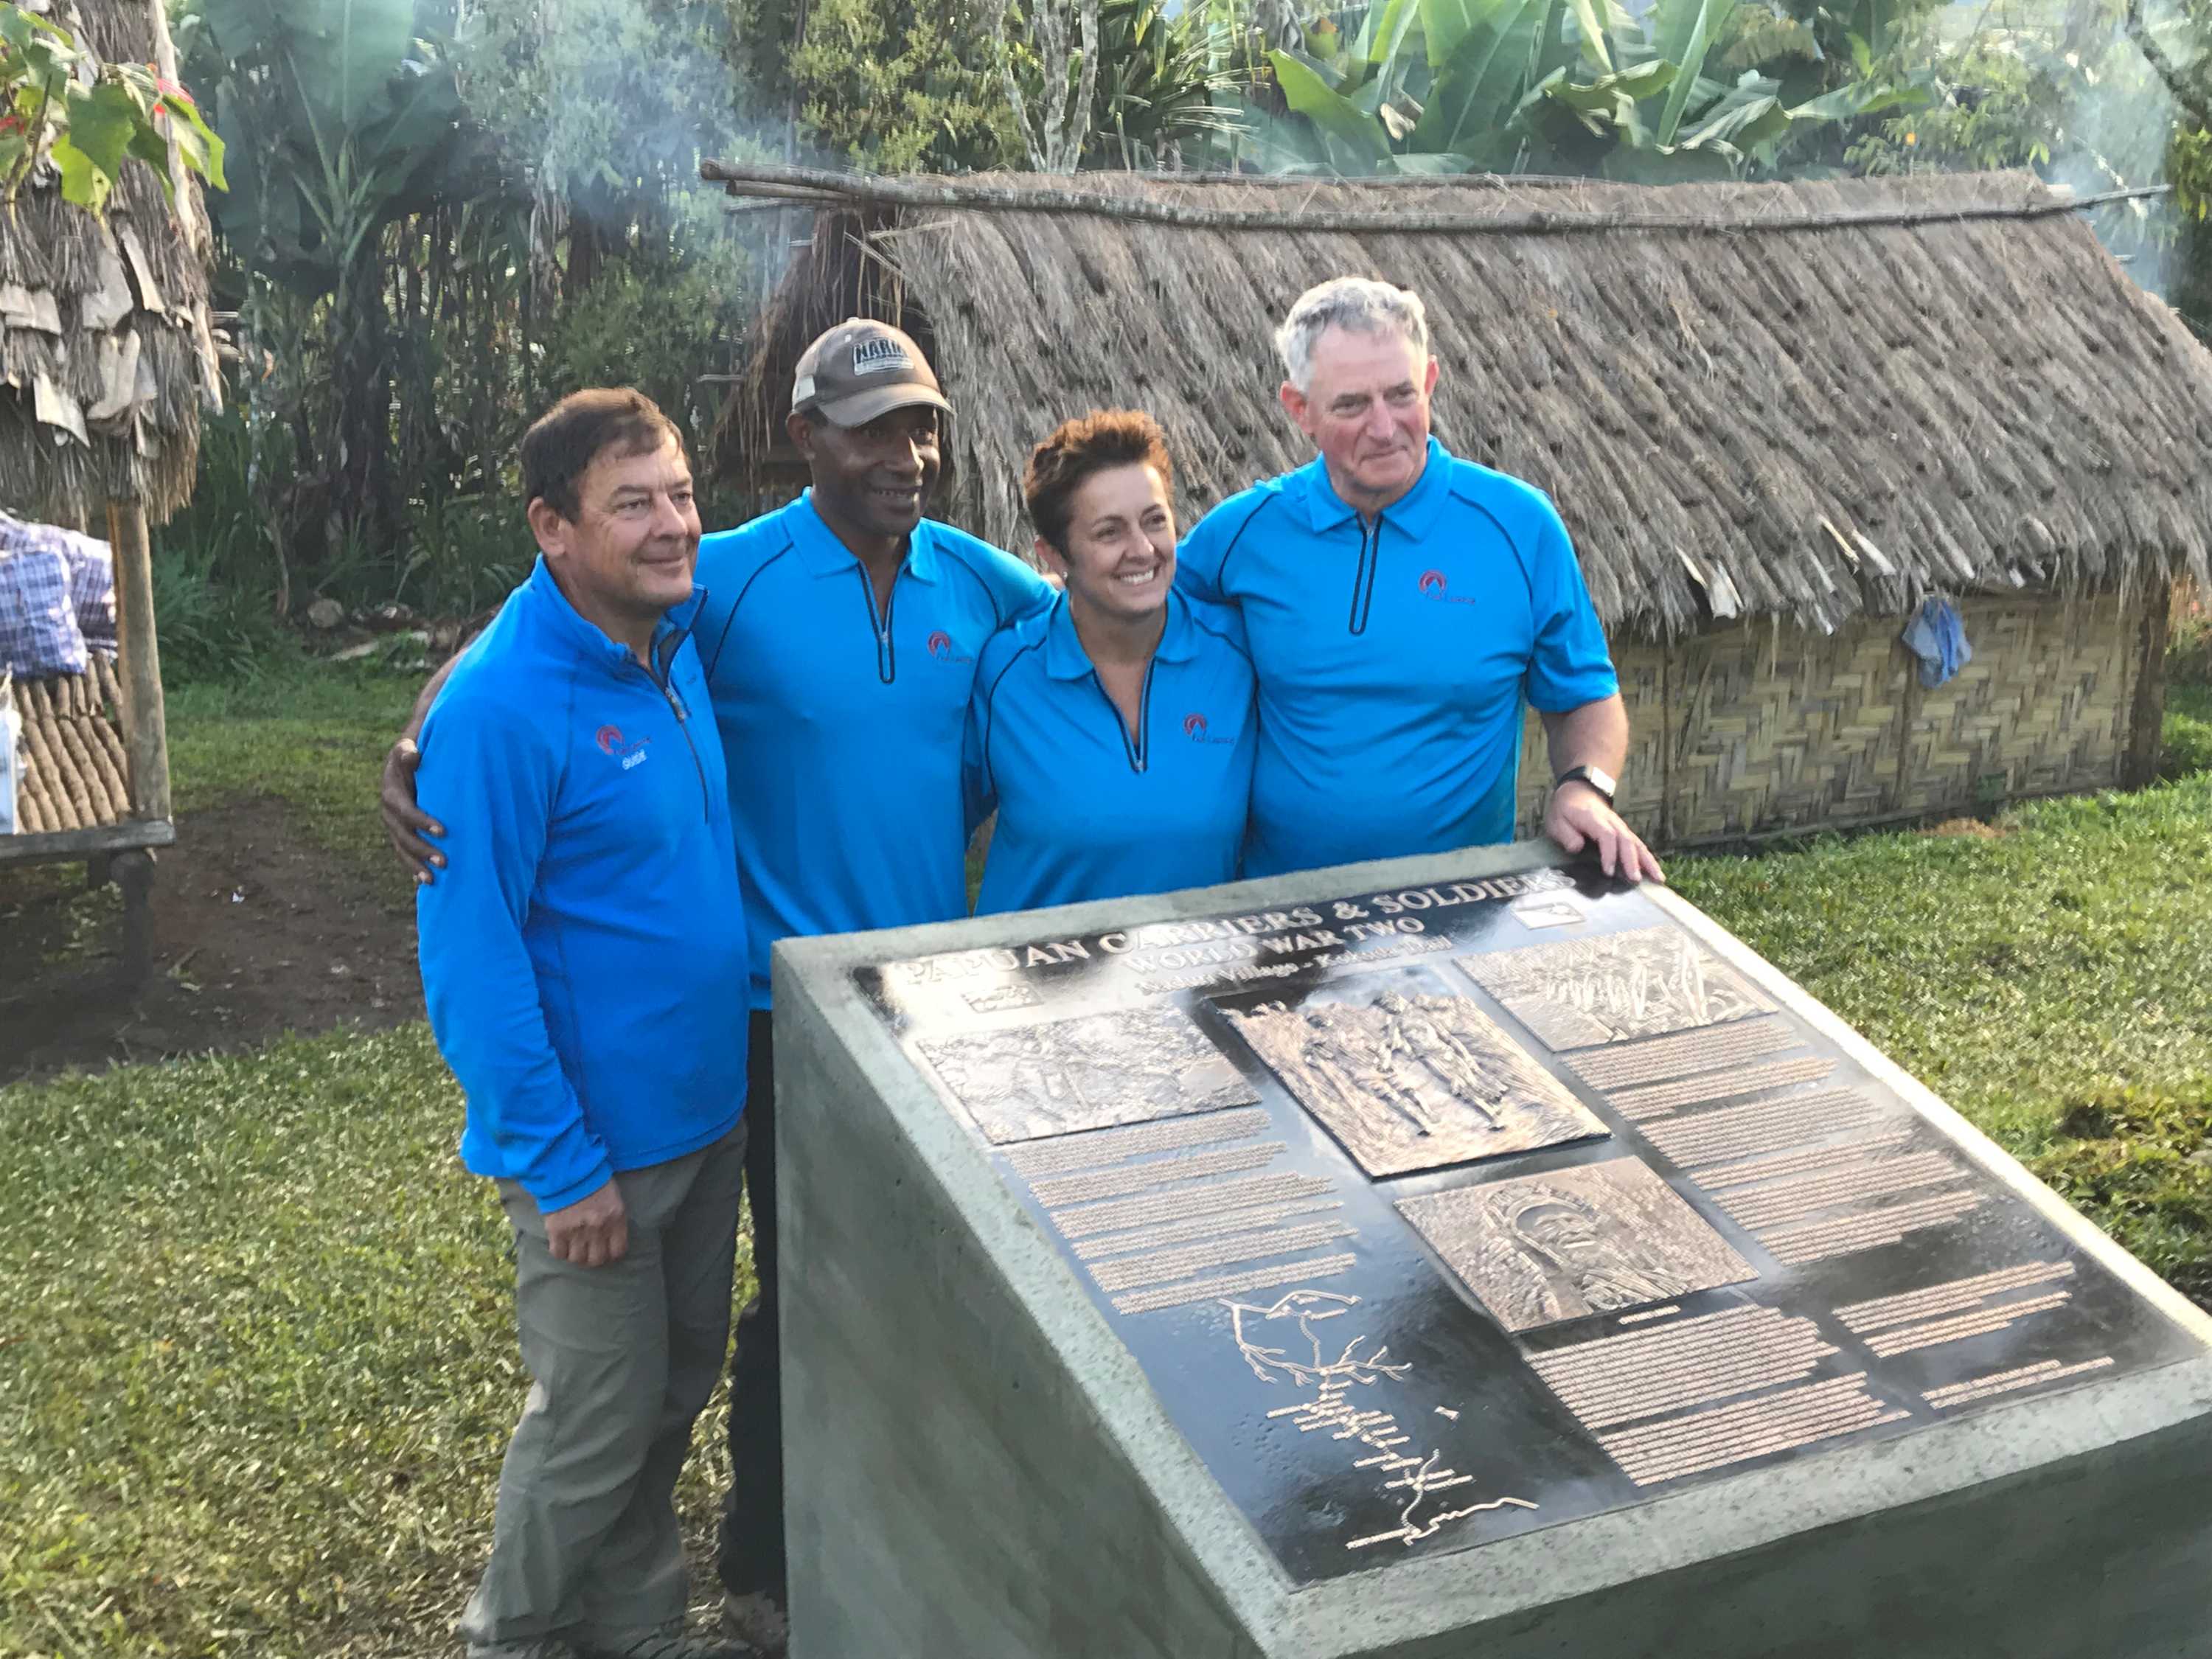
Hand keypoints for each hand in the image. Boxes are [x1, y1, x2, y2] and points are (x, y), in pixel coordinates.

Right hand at [381, 737, 445, 884]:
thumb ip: (409, 750)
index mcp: (392, 793)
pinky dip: (412, 866)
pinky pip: (403, 851)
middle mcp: (389, 811)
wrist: (408, 757)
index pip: (406, 811)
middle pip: (403, 836)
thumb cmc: (415, 752)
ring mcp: (393, 824)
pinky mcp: (400, 831)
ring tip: (432, 880)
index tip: (443, 832)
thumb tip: (412, 752)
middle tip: (445, 862)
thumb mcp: (410, 747)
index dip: (422, 822)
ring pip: (402, 848)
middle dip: (423, 850)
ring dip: (416, 865)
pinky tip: (422, 881)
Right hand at [543, 1178, 627, 1266]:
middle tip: (589, 1251)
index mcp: (615, 1218)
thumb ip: (614, 1219)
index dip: (612, 1253)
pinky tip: (562, 1244)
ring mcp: (577, 1231)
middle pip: (597, 1259)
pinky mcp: (557, 1231)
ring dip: (576, 1255)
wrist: (568, 1169)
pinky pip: (559, 1253)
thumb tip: (611, 1239)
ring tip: (575, 1248)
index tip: (607, 1250)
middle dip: (594, 1258)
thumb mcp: (613, 1198)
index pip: (618, 1251)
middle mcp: (598, 1228)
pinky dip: (560, 1251)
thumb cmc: (594, 1180)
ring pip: (577, 1259)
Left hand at [1543, 782, 1665, 884]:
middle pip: (1626, 841)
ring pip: (1637, 843)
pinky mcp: (1624, 832)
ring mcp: (1620, 826)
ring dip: (1647, 861)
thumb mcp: (1557, 820)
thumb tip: (1577, 847)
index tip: (1609, 872)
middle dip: (1632, 861)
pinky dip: (1648, 859)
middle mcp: (1612, 822)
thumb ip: (1566, 834)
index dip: (1609, 854)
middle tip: (1635, 880)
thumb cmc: (1566, 809)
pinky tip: (1655, 872)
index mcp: (1593, 819)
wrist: (1579, 791)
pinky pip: (1638, 845)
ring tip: (1658, 878)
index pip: (1606, 836)